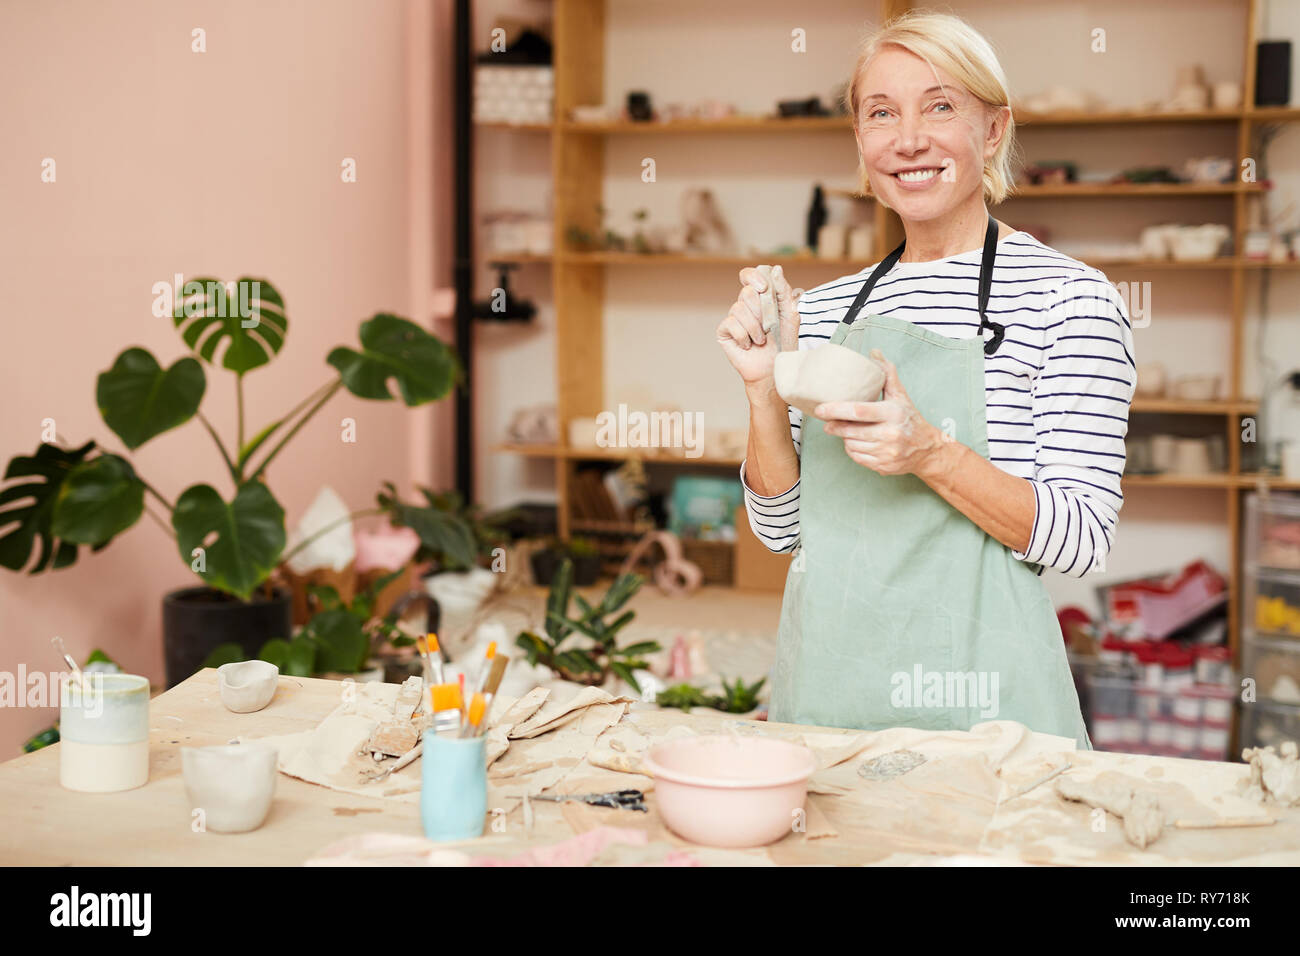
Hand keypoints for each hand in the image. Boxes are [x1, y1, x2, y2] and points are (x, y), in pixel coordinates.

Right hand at [716, 264, 801, 387]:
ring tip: (761, 340)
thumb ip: (784, 291)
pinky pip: (731, 323)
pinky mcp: (724, 332)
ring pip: (739, 308)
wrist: (774, 370)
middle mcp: (745, 306)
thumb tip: (776, 269)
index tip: (764, 288)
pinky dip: (744, 336)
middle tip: (769, 326)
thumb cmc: (784, 344)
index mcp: (760, 298)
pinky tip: (749, 345)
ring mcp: (733, 318)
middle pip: (746, 292)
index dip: (754, 277)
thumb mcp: (790, 315)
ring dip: (755, 327)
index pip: (749, 276)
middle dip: (762, 311)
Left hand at [817, 349, 949, 477]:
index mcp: (893, 413)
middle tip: (826, 422)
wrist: (926, 449)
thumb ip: (886, 374)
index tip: (820, 409)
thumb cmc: (909, 418)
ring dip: (844, 438)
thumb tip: (873, 352)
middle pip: (851, 431)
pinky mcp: (883, 466)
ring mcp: (887, 452)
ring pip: (852, 445)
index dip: (836, 410)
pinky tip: (854, 442)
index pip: (859, 411)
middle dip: (834, 426)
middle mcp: (890, 434)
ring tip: (845, 431)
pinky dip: (852, 450)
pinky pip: (857, 457)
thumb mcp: (900, 395)